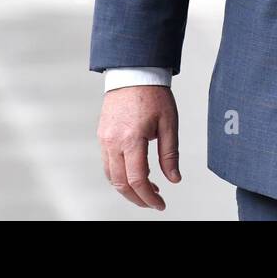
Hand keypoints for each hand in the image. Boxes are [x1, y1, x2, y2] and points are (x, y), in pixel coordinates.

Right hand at [97, 84, 178, 209]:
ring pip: (111, 175)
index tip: (160, 204)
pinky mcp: (102, 135)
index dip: (149, 197)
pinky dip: (119, 174)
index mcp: (132, 139)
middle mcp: (113, 142)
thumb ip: (170, 154)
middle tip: (153, 202)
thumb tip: (174, 179)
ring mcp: (104, 139)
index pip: (137, 179)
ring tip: (147, 188)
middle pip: (120, 183)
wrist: (134, 73)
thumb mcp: (169, 124)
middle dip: (137, 198)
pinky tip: (135, 172)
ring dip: (127, 188)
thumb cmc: (153, 94)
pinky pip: (107, 163)